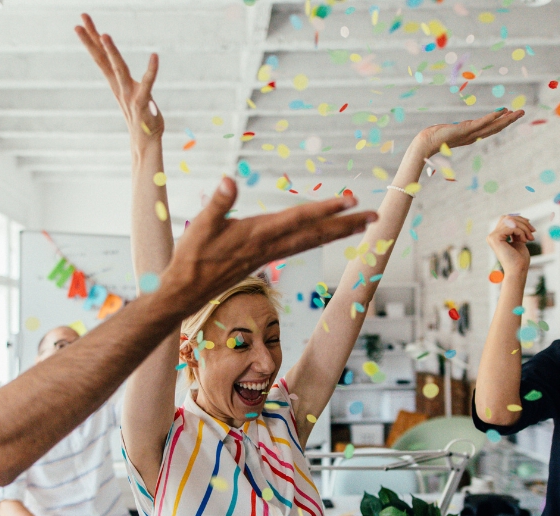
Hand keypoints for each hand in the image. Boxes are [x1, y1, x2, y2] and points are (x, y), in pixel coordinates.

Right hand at [76, 14, 162, 150]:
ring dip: (111, 52)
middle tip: (81, 19)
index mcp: (116, 84)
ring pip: (118, 70)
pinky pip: (148, 84)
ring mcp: (129, 95)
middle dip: (92, 38)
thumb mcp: (135, 98)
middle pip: (103, 59)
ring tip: (104, 34)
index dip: (90, 41)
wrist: (146, 143)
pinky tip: (154, 56)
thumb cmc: (143, 120)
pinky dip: (151, 70)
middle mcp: (120, 87)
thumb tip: (130, 77)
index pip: (100, 59)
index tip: (79, 25)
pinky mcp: (142, 103)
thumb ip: (133, 86)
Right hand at [163, 177, 377, 308]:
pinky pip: (299, 247)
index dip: (324, 209)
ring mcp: (268, 254)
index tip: (349, 201)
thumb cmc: (191, 258)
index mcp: (257, 234)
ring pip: (310, 241)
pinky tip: (327, 235)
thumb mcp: (200, 226)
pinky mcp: (264, 259)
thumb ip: (218, 203)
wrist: (185, 291)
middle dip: (346, 224)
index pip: (298, 219)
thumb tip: (228, 181)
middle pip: (315, 234)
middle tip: (374, 216)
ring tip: (362, 224)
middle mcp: (269, 246)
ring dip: (338, 232)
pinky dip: (318, 239)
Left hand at [413, 109, 523, 158]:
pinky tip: (501, 111)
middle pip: (495, 128)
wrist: (425, 144)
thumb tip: (452, 131)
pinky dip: (492, 117)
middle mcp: (473, 136)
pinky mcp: (465, 130)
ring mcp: (470, 134)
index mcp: (470, 136)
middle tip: (523, 112)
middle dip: (510, 120)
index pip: (489, 129)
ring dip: (506, 119)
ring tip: (518, 112)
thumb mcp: (447, 133)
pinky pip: (481, 123)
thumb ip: (453, 131)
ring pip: (492, 126)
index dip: (501, 122)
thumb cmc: (433, 139)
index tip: (511, 115)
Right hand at [486, 214, 534, 276]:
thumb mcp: (518, 239)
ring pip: (511, 221)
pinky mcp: (495, 238)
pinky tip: (524, 241)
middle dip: (523, 222)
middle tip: (533, 231)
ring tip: (530, 238)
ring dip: (524, 228)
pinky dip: (521, 232)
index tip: (531, 228)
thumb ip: (516, 229)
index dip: (520, 220)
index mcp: (496, 236)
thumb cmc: (519, 259)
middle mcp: (491, 236)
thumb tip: (518, 217)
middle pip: (508, 217)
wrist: (518, 270)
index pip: (506, 219)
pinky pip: (511, 227)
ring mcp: (492, 237)